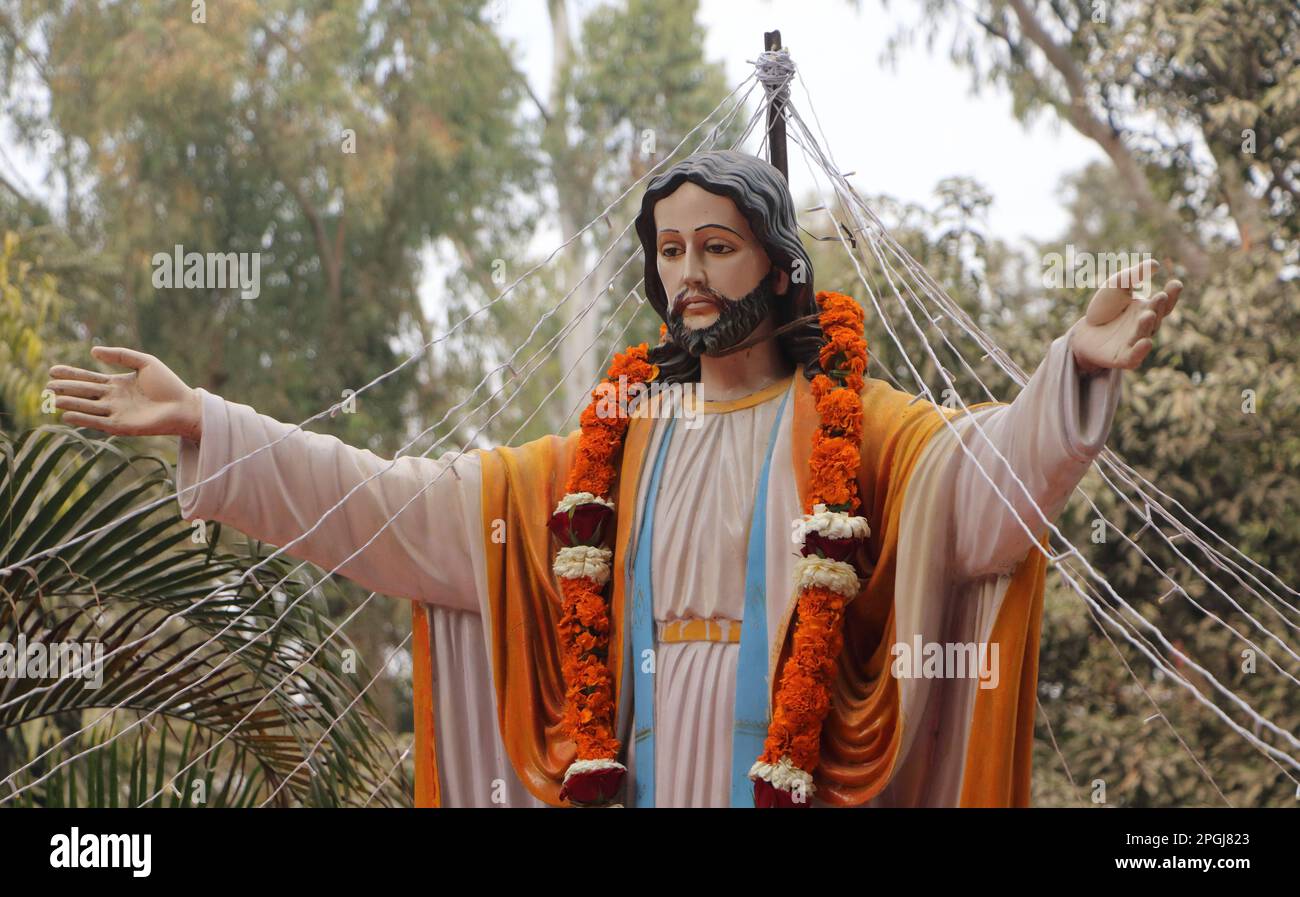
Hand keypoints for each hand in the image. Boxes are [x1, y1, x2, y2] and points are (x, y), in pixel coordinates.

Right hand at [45, 347, 202, 440]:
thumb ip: (121, 355)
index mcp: (117, 384)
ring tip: (52, 399)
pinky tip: (67, 416)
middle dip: (66, 389)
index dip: (71, 374)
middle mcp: (113, 399)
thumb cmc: (169, 384)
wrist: (185, 405)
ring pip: (88, 408)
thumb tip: (93, 351)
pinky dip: (83, 420)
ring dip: (70, 404)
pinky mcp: (122, 426)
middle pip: (84, 393)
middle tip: (47, 385)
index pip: (89, 378)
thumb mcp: (144, 362)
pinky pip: (98, 423)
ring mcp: (116, 413)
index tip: (52, 370)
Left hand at [1068, 259, 1182, 374]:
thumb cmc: (1104, 308)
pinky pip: (1134, 357)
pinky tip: (1145, 342)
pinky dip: (1140, 351)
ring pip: (1144, 335)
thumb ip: (1133, 276)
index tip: (1175, 283)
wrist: (1083, 332)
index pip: (1164, 303)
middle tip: (1159, 296)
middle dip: (1157, 308)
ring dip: (1147, 326)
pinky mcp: (1122, 358)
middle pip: (1155, 318)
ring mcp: (1134, 343)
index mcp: (1148, 310)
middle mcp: (1145, 327)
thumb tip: (1155, 264)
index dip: (1172, 295)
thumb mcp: (1116, 286)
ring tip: (1148, 315)